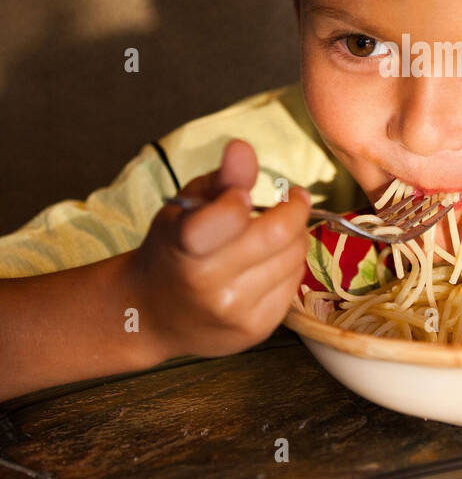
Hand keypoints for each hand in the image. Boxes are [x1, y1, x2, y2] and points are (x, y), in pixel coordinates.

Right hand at [128, 138, 309, 358]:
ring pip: (294, 258)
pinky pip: (293, 286)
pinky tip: (268, 263)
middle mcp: (210, 283)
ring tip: (275, 232)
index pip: (233, 212)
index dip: (246, 196)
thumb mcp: (186, 206)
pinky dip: (288, 267)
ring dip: (294, 238)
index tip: (246, 193)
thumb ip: (221, 178)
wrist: (151, 314)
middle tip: (291, 199)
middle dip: (294, 209)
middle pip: (279, 234)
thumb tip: (243, 147)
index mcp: (186, 245)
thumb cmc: (171, 249)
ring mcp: (235, 312)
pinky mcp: (255, 330)